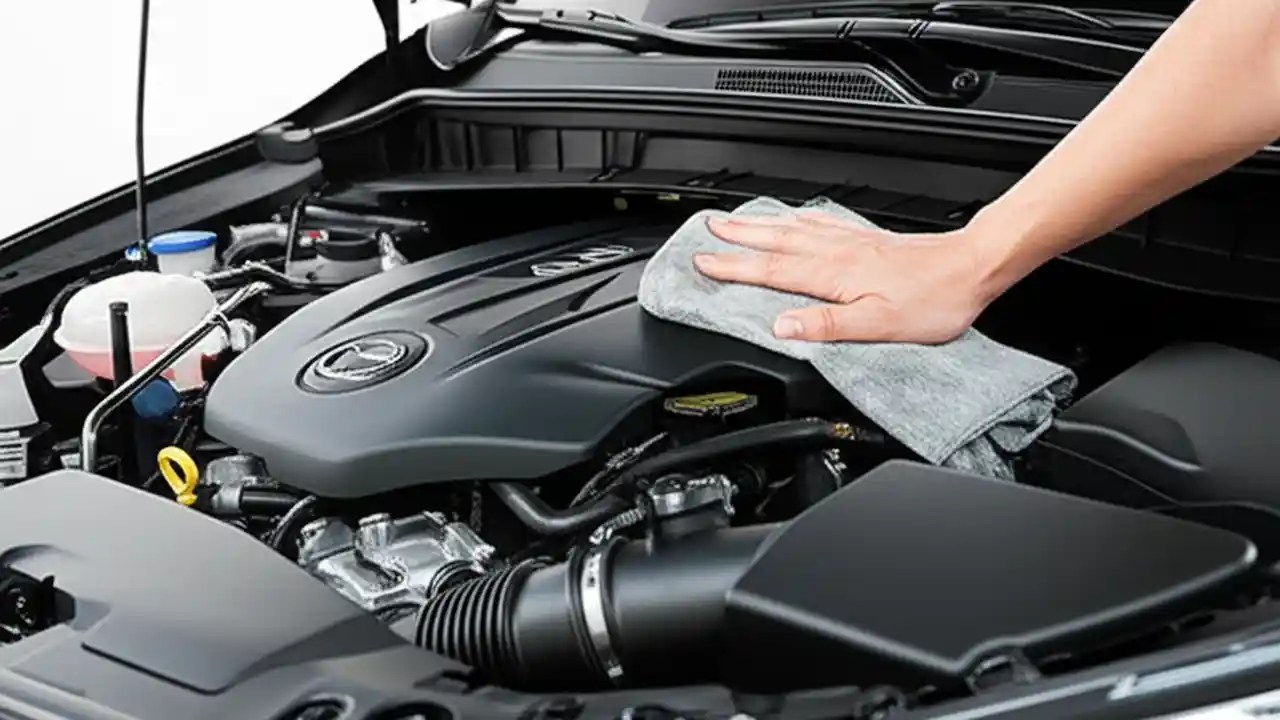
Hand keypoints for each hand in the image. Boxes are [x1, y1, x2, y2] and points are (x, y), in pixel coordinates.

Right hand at [694, 212, 1005, 343]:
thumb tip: (782, 328)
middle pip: (776, 241)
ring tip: (735, 220)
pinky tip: (794, 218)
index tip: (703, 263)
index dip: (734, 267)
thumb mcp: (878, 324)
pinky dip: (798, 218)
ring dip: (761, 225)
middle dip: (738, 237)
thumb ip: (827, 326)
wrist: (973, 268)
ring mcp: (852, 242)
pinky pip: (821, 223)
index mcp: (835, 274)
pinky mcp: (868, 241)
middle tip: (706, 230)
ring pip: (795, 229)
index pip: (772, 270)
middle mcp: (839, 252)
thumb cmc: (934, 300)